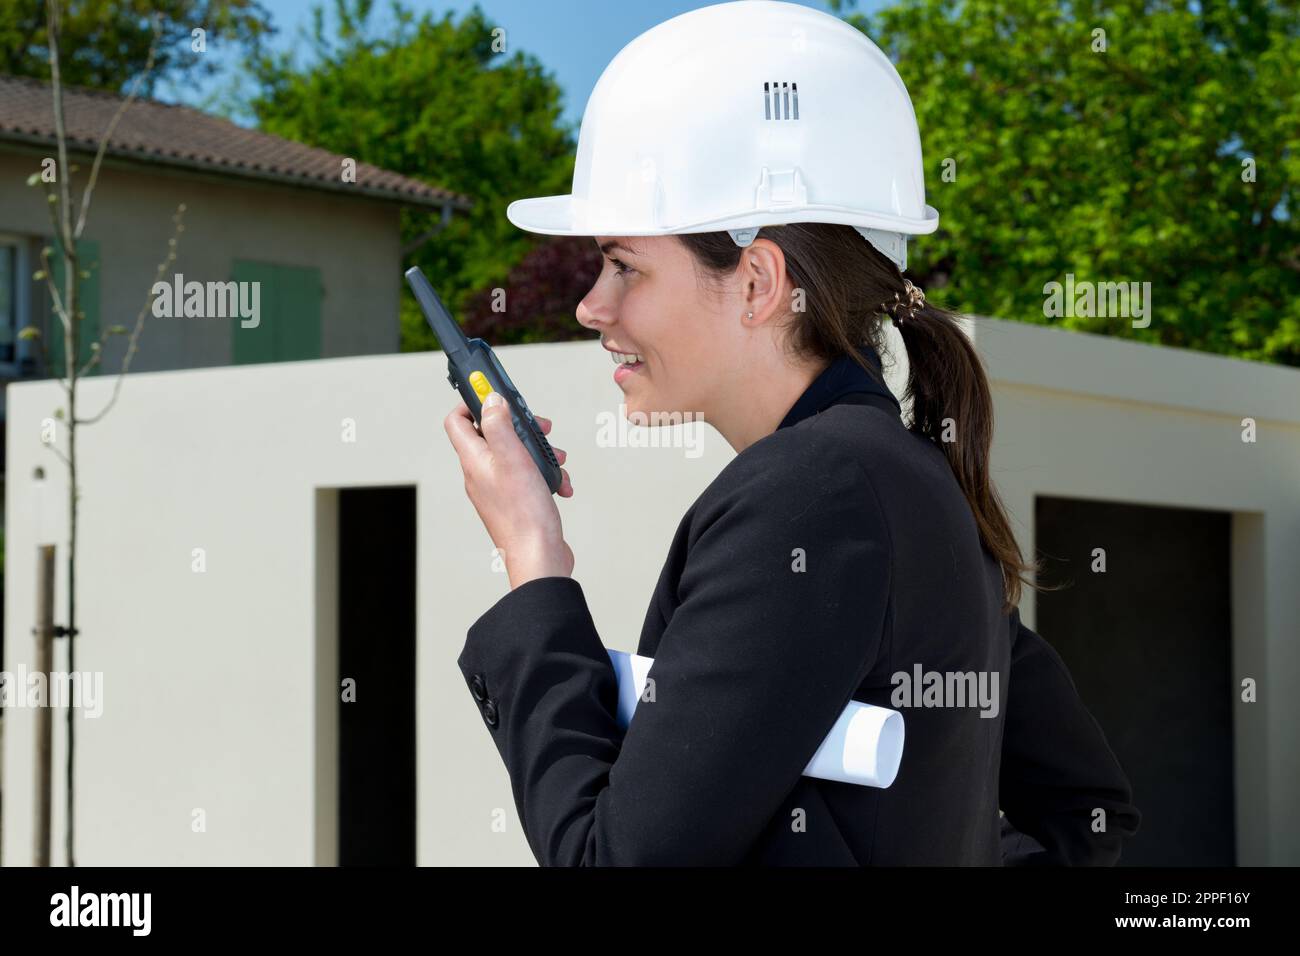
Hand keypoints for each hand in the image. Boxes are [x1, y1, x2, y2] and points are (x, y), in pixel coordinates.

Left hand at [444, 394, 574, 588]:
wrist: (538, 556)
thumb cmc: (524, 514)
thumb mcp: (512, 457)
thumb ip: (498, 424)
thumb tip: (489, 400)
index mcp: (474, 460)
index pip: (458, 421)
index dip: (473, 403)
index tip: (497, 395)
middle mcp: (481, 473)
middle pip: (493, 434)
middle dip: (521, 427)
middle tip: (540, 428)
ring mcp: (497, 489)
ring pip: (516, 455)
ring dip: (539, 453)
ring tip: (556, 460)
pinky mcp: (515, 502)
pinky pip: (528, 478)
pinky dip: (545, 476)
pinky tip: (559, 484)